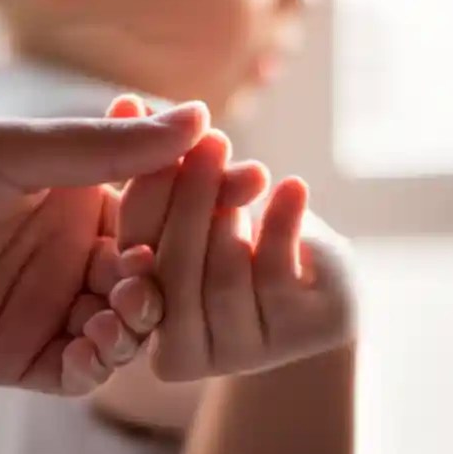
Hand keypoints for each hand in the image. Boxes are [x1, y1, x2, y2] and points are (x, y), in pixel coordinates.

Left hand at [0, 105, 214, 393]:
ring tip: (128, 301)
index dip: (201, 198)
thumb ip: (107, 149)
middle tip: (194, 261)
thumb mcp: (17, 152)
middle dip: (180, 269)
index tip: (247, 182)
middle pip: (154, 272)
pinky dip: (98, 361)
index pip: (161, 205)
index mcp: (80, 197)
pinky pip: (77, 369)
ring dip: (140, 317)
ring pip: (125, 326)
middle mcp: (72, 252)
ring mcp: (47, 305)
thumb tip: (198, 115)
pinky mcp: (14, 354)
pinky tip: (99, 339)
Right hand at [107, 98, 355, 380]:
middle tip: (209, 140)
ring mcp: (238, 351)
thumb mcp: (200, 202)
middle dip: (190, 196)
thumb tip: (130, 102)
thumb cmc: (244, 239)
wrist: (322, 291)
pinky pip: (277, 276)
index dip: (144, 196)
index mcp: (141, 314)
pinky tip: (293, 186)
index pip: (130, 254)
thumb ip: (161, 166)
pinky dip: (282, 223)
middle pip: (173, 267)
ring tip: (248, 163)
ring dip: (234, 210)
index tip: (158, 140)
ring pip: (223, 276)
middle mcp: (178, 346)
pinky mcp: (294, 339)